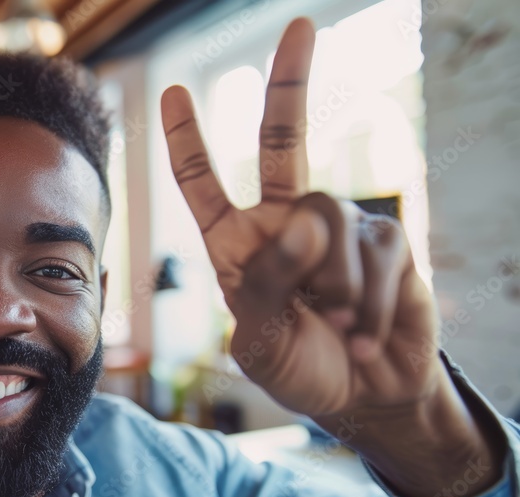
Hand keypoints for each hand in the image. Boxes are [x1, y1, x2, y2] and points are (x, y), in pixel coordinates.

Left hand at [160, 18, 505, 496]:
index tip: (171, 94)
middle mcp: (283, 222)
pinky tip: (363, 335)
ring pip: (327, 217)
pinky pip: (374, 250)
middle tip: (298, 26)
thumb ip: (266, 284)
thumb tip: (304, 222)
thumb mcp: (258, 341)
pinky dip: (366, 304)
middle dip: (288, 83)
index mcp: (235, 244)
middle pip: (282, 140)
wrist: (364, 398)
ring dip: (331, 285)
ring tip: (333, 327)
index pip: (203, 183)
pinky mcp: (385, 239)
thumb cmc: (299, 368)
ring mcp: (335, 226)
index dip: (187, 141)